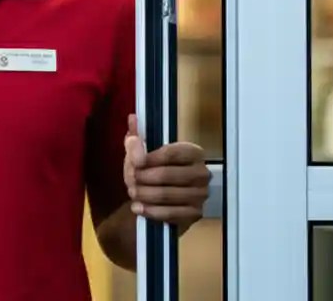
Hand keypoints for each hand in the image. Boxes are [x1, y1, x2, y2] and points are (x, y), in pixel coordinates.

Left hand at [123, 114, 209, 231]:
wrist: (161, 200)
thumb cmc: (153, 171)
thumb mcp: (142, 153)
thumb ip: (137, 137)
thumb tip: (133, 119)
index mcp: (193, 152)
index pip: (170, 153)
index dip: (148, 158)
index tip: (134, 163)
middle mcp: (201, 173)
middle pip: (166, 174)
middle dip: (143, 178)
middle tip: (130, 180)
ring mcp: (200, 194)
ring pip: (166, 195)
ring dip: (144, 194)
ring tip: (132, 192)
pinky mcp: (195, 214)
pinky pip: (170, 214)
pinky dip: (151, 211)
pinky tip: (138, 207)